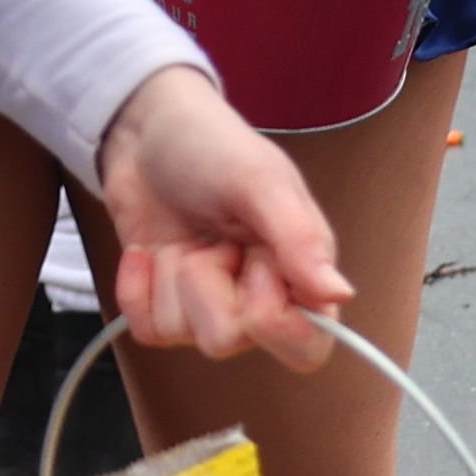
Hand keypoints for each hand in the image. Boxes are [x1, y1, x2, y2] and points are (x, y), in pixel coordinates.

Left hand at [92, 68, 350, 363]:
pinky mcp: (164, 302)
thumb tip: (339, 294)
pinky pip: (148, 331)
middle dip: (206, 284)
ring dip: (172, 277)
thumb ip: (300, 236)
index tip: (256, 265)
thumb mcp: (259, 179)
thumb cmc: (213, 144)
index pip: (306, 347)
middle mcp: (257, 298)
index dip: (272, 319)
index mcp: (299, 273)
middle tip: (214, 238)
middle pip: (229, 341)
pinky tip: (148, 253)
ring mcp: (207, 302)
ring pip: (183, 335)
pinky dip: (137, 289)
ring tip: (188, 235)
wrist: (145, 127)